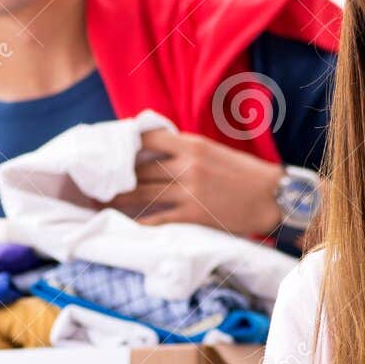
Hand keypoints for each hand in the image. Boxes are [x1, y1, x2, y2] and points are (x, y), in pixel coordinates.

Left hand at [107, 129, 283, 239]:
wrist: (273, 198)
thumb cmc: (243, 173)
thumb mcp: (212, 151)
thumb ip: (183, 150)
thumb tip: (150, 151)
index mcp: (192, 145)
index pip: (146, 139)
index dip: (123, 146)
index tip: (108, 153)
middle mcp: (187, 166)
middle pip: (138, 170)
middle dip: (113, 178)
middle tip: (91, 183)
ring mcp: (189, 192)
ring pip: (142, 195)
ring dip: (117, 200)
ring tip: (98, 203)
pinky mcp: (193, 215)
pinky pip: (157, 219)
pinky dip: (138, 222)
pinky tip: (122, 224)